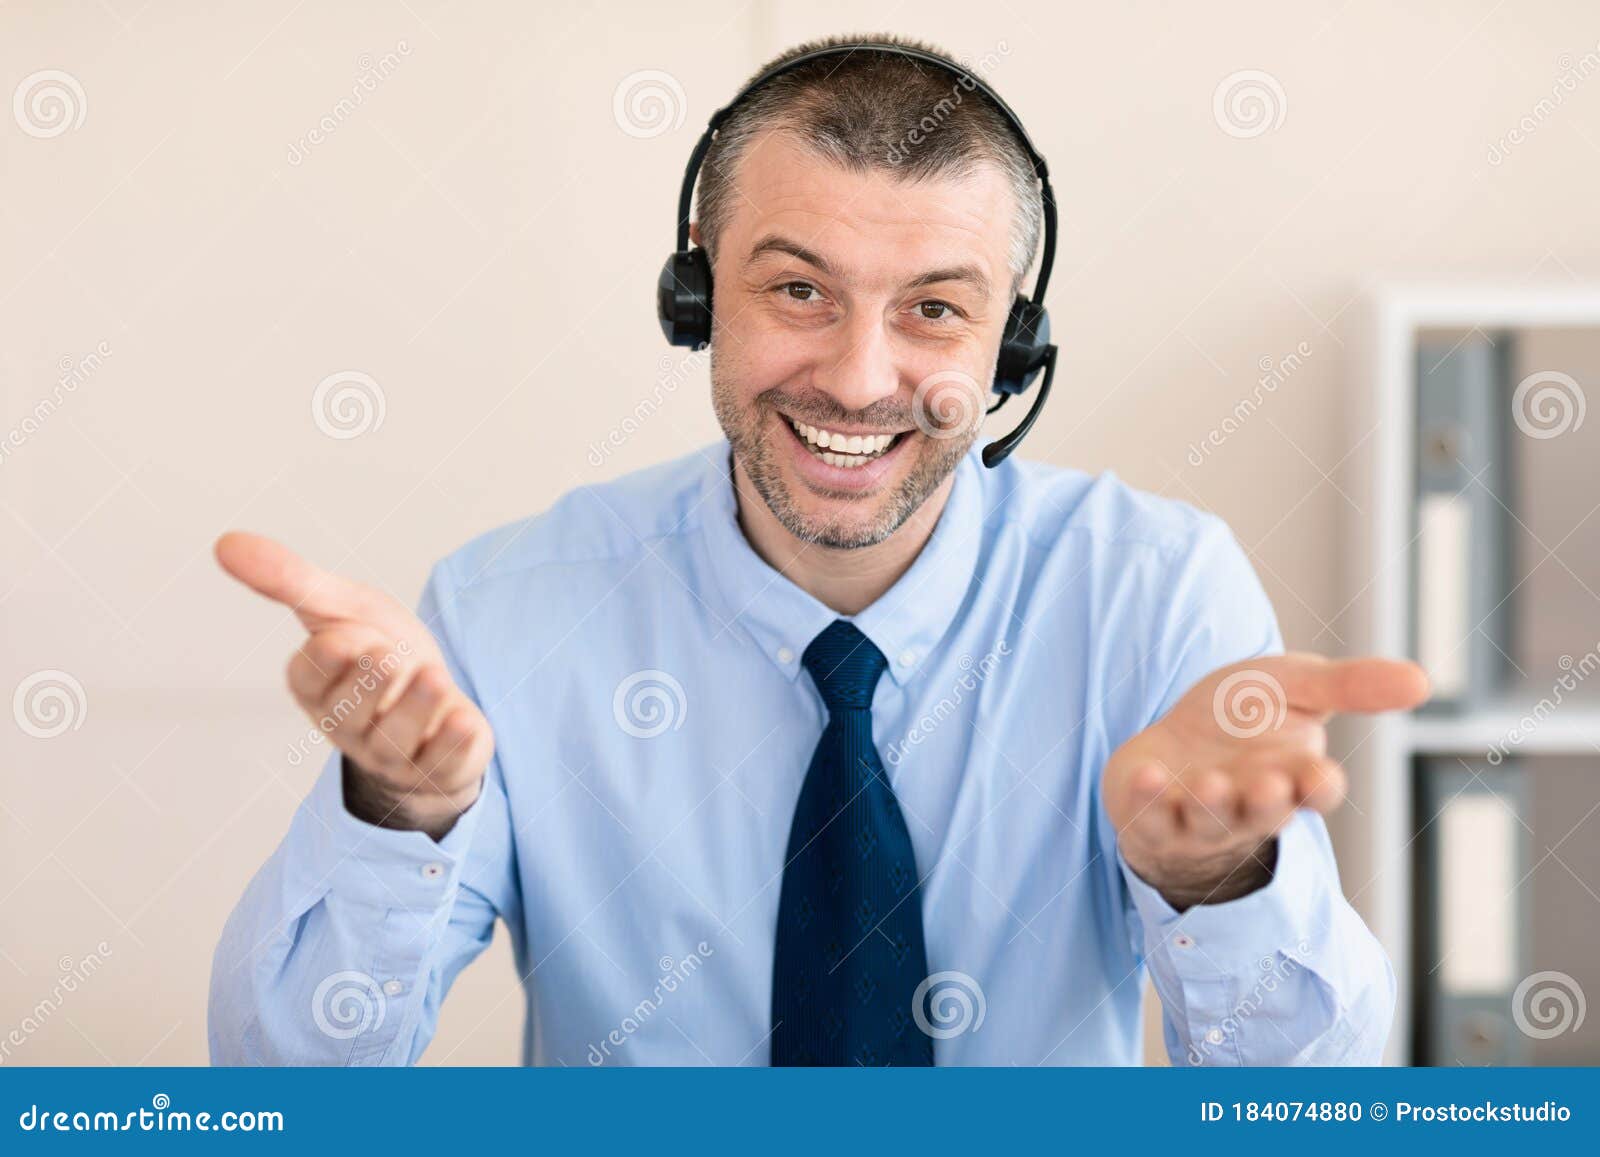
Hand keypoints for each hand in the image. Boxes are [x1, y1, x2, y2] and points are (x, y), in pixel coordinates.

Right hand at [215, 532, 492, 839]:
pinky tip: (463, 720)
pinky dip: (453, 742)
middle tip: (389, 655)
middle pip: (350, 711)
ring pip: (395, 740)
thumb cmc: (381, 648)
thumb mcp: (341, 606)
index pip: (311, 676)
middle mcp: (347, 726)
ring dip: (416, 706)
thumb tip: (224, 543)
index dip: (333, 654)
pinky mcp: (435, 768)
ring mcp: (390, 754)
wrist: (438, 692)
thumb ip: (290, 580)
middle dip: (370, 682)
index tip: (349, 633)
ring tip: (434, 677)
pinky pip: (441, 764)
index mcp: (315, 687)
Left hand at [1102, 653, 1428, 909]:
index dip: (1319, 786)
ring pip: (1209, 822)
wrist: (1176, 742)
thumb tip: (1424, 681)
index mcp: (1293, 776)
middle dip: (1266, 802)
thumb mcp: (1298, 686)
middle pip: (1264, 813)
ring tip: (1211, 784)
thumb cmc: (1244, 716)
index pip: (1317, 790)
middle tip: (1268, 782)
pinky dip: (1149, 800)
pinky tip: (1148, 776)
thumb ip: (1352, 685)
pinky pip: (1150, 817)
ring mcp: (1198, 817)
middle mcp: (1249, 804)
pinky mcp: (1151, 816)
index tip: (1320, 775)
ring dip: (1211, 806)